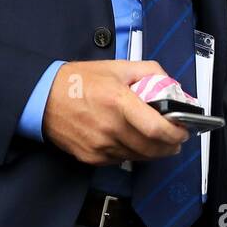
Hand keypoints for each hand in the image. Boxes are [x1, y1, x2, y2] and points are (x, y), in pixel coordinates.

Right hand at [43, 59, 190, 165]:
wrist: (42, 98)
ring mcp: (99, 146)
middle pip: (151, 148)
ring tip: (159, 141)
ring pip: (138, 157)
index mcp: (118, 102)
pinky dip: (133, 153)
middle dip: (170, 146)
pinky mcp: (91, 158)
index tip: (184, 130)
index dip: (175, 133)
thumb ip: (149, 72)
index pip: (156, 128)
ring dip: (153, 151)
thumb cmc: (80, 80)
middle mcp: (110, 128)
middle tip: (176, 139)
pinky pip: (121, 160)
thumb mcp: (118, 66)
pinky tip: (133, 142)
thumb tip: (172, 86)